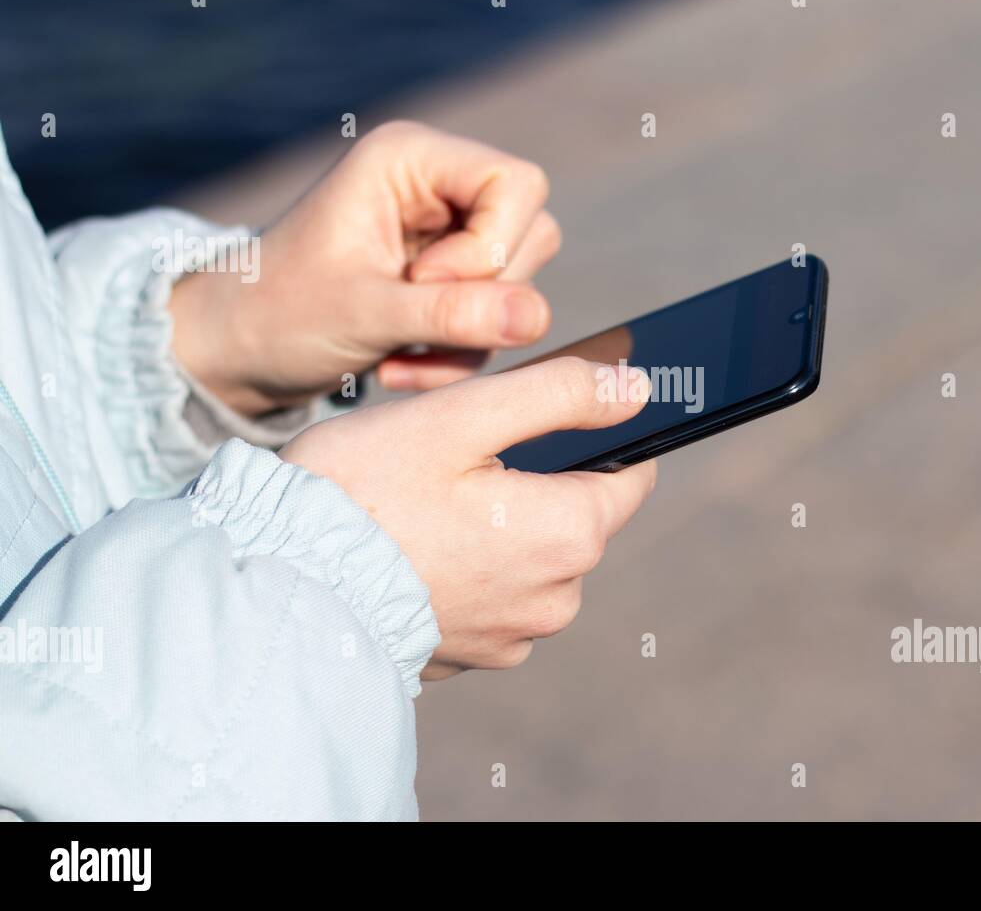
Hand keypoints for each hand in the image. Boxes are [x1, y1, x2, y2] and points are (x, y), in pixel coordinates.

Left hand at [169, 121, 560, 415]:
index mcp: (411, 158)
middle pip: (530, 234)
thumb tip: (538, 318)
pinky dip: (460, 352)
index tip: (425, 286)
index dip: (492, 245)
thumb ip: (452, 314)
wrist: (239, 352)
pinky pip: (501, 317)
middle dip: (482, 299)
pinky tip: (402, 362)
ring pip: (521, 283)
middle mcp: (440, 184)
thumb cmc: (280, 314)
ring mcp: (451, 232)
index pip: (516, 183)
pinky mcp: (454, 277)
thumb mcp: (364, 314)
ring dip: (471, 336)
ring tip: (402, 355)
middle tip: (409, 326)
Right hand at [279, 357, 656, 678]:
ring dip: (503, 529)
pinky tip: (418, 550)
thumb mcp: (463, 417)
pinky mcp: (472, 656)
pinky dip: (471, 570)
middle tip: (458, 461)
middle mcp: (557, 598)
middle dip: (538, 481)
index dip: (595, 436)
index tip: (546, 420)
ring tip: (429, 507)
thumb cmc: (365, 490)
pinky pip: (495, 598)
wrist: (279, 586)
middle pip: (579, 516)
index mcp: (569, 534)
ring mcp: (513, 636)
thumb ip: (558, 394)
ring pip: (536, 558)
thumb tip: (636, 390)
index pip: (632, 474)